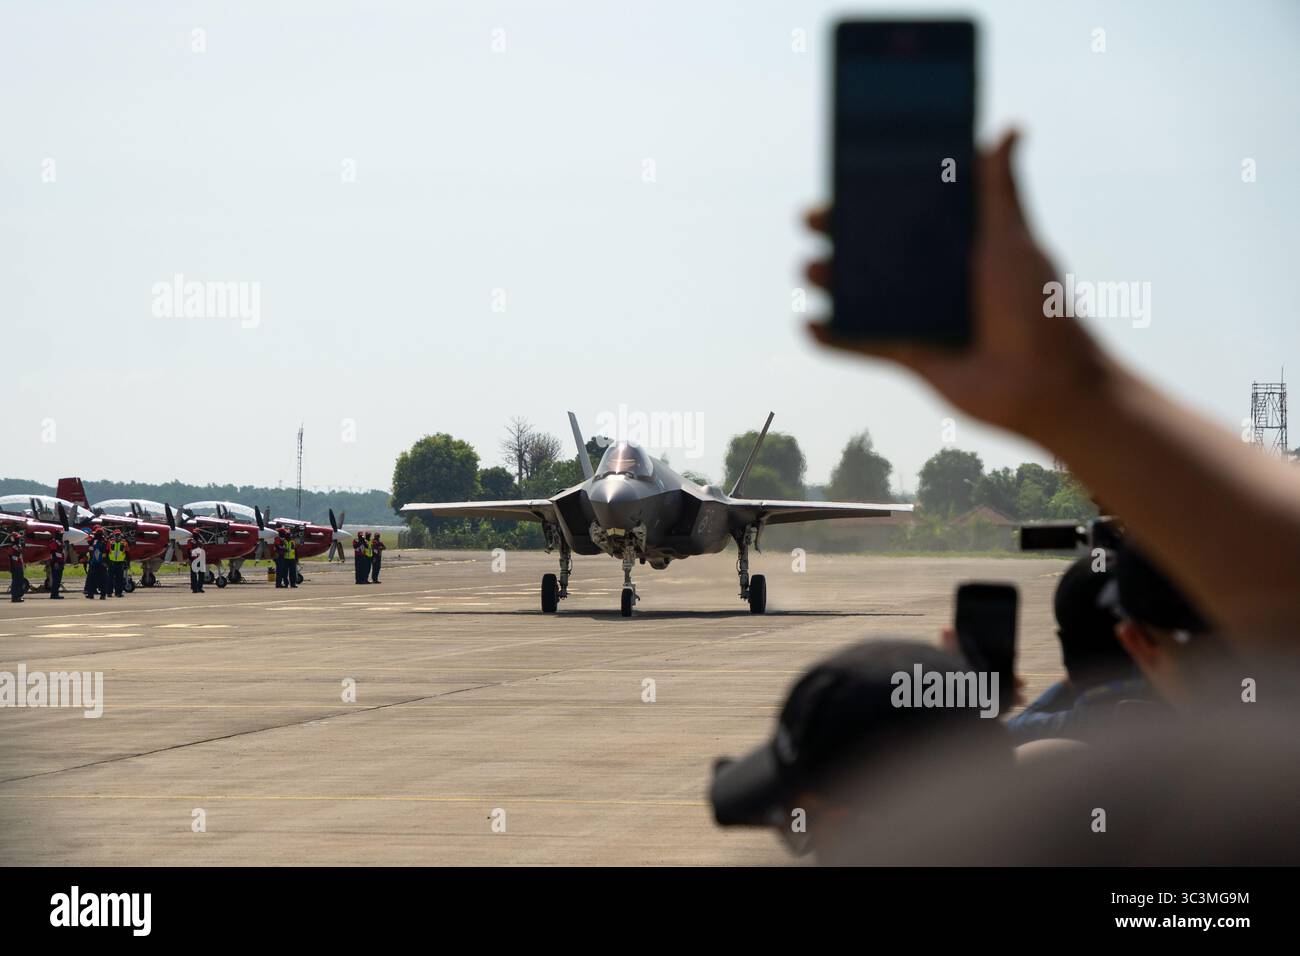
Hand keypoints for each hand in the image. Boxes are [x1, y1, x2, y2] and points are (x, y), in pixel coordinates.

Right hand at [805, 131, 1112, 441]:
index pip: (906, 210)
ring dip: (830, 282)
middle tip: (810, 220)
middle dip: (839, 235)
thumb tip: (1011, 127)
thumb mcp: (1013, 239)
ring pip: (862, 295)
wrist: (1045, 384)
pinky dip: (833, 338)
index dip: (871, 195)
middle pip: (875, 250)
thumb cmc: (1039, 306)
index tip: (840, 177)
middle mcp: (935, 277)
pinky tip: (808, 325)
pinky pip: (861, 345)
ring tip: (810, 270)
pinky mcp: (909, 357)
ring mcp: (919, 317)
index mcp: (959, 243)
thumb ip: (1000, 190)